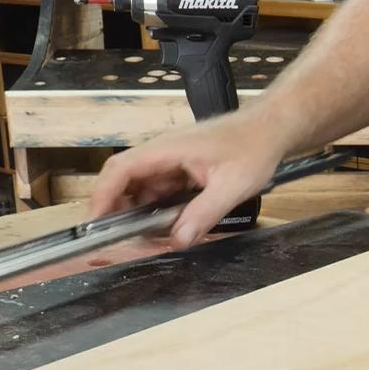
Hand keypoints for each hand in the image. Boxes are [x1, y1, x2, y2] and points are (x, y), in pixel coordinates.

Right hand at [90, 108, 291, 248]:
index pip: (120, 169)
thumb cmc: (253, 147)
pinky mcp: (183, 168)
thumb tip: (178, 240)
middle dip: (118, 209)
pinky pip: (161, 190)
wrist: (271, 128)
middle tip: (122, 239)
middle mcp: (163, 152)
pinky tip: (169, 226)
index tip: (97, 223)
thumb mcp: (232, 185)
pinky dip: (159, 208)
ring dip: (140, 212)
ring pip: (143, 188)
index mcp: (166, 149)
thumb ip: (204, 213)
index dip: (103, 196)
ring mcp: (172, 160)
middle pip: (125, 180)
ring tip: (147, 238)